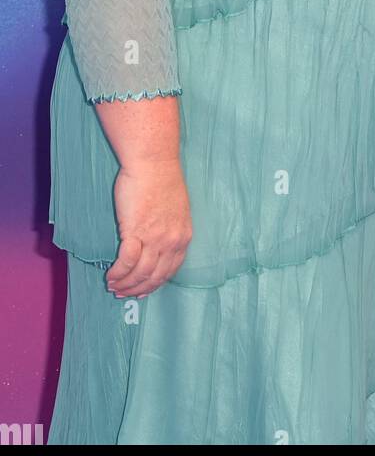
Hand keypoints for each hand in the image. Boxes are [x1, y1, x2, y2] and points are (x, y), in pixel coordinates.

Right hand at [106, 159, 192, 297]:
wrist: (153, 162)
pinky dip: (117, 273)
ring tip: (113, 286)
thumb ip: (169, 229)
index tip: (142, 291)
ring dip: (124, 284)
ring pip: (139, 273)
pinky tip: (110, 275)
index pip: (170, 271)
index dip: (154, 284)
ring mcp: (155, 238)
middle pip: (154, 276)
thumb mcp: (176, 210)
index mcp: (183, 236)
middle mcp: (172, 241)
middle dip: (137, 289)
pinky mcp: (136, 231)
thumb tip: (156, 244)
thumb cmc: (161, 180)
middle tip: (123, 293)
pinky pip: (126, 262)